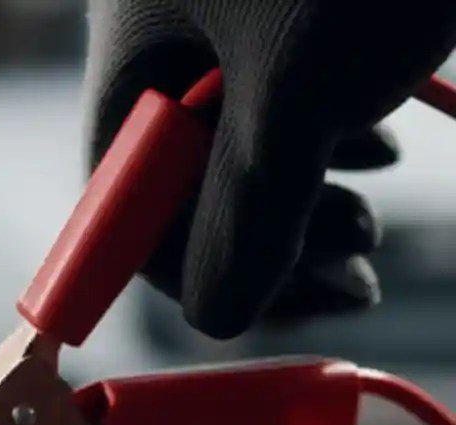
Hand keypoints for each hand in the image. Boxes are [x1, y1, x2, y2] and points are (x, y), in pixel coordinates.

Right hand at [86, 0, 455, 338]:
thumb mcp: (295, 95)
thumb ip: (245, 214)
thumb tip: (211, 319)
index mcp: (130, 57)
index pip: (122, 201)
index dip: (181, 270)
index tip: (260, 306)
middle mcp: (159, 43)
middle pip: (184, 182)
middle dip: (265, 240)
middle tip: (348, 270)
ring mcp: (217, 28)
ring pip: (241, 148)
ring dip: (305, 204)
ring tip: (367, 224)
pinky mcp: (275, 18)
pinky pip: (283, 104)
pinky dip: (327, 145)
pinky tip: (378, 151)